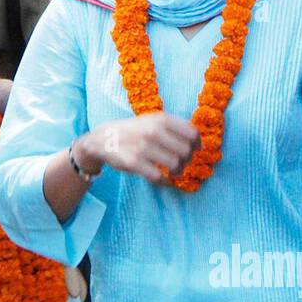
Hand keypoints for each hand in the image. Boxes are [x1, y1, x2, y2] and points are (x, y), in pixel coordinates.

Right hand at [82, 114, 199, 184]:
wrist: (104, 138)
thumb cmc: (135, 131)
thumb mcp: (153, 120)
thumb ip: (174, 127)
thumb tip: (197, 141)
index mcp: (161, 119)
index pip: (192, 133)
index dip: (196, 145)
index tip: (194, 151)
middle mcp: (153, 131)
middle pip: (186, 152)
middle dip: (187, 161)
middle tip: (181, 163)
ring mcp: (143, 147)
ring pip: (175, 165)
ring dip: (178, 172)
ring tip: (173, 172)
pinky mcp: (134, 162)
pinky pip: (159, 177)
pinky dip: (165, 182)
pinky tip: (163, 180)